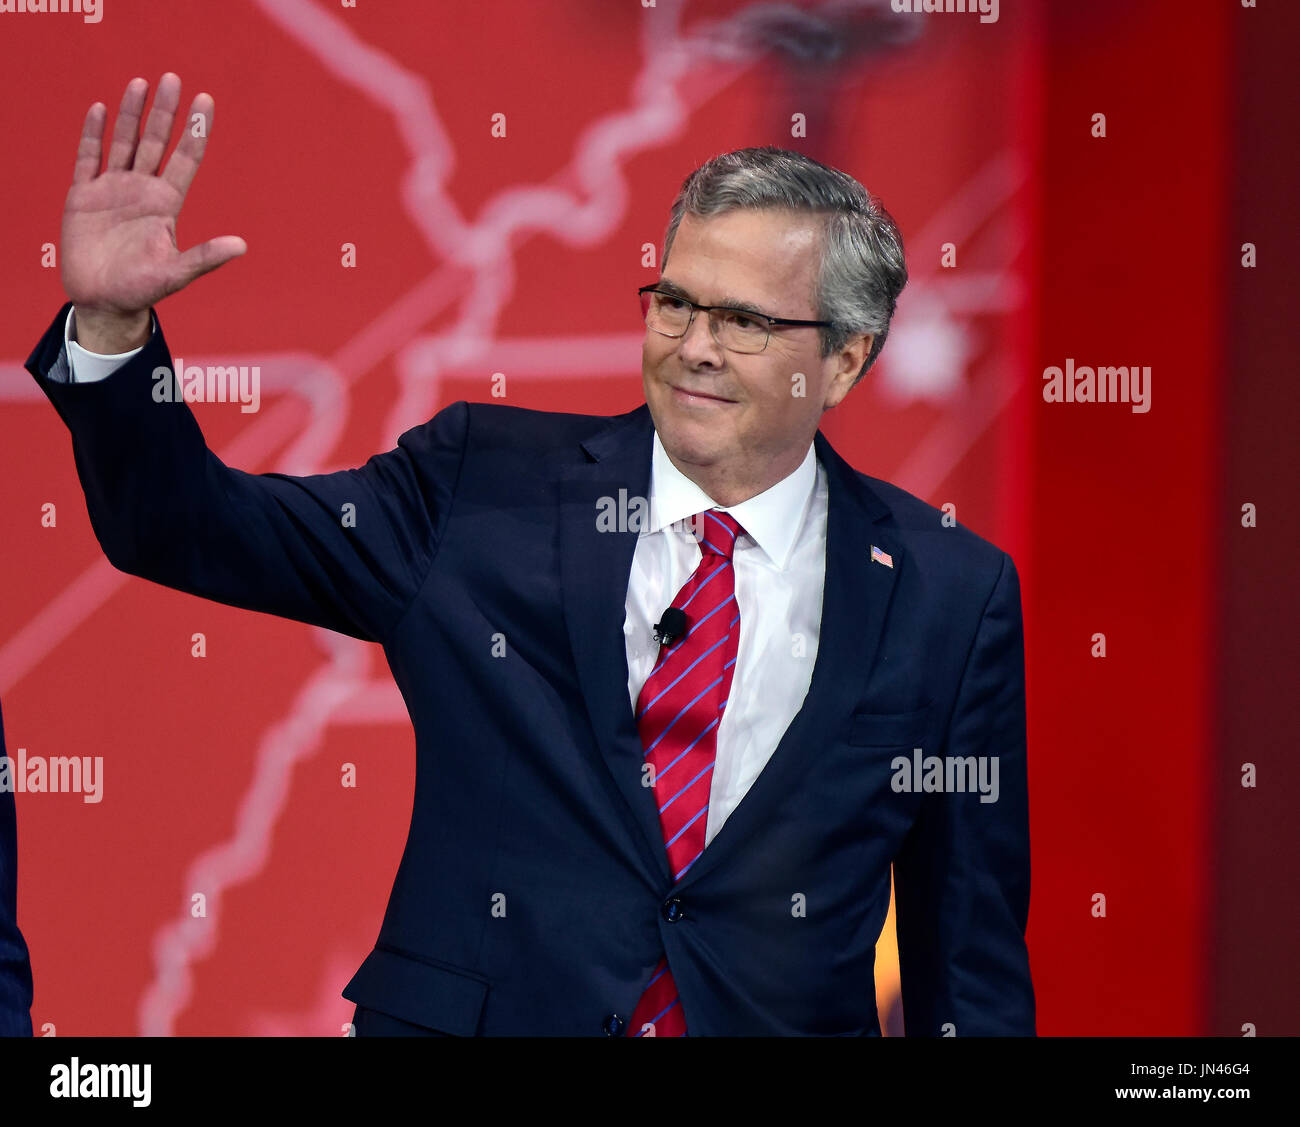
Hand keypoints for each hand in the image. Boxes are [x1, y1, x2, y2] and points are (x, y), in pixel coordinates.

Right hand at [61, 73, 245, 349]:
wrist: (103, 301)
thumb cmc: (143, 290)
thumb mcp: (177, 273)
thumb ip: (205, 257)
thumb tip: (243, 246)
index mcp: (166, 204)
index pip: (185, 159)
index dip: (195, 131)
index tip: (206, 101)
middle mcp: (142, 190)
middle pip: (155, 142)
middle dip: (164, 112)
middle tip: (173, 78)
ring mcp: (112, 190)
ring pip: (124, 142)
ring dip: (132, 114)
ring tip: (141, 83)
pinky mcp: (83, 196)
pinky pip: (89, 158)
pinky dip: (94, 134)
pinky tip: (102, 110)